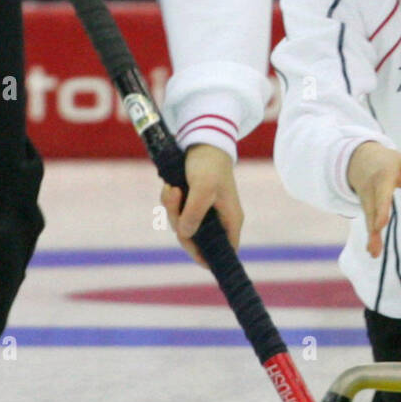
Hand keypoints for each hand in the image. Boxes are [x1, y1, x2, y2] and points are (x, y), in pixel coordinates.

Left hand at [161, 143, 243, 266]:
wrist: (202, 143)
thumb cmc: (209, 165)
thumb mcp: (203, 187)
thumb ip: (195, 213)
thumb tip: (184, 234)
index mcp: (230, 220)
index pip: (226, 250)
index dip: (211, 258)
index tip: (196, 255)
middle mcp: (218, 221)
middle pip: (195, 240)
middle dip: (180, 223)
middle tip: (175, 197)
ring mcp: (203, 213)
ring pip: (182, 226)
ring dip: (172, 208)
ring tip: (172, 187)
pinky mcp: (191, 205)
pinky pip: (176, 213)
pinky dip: (170, 202)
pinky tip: (170, 186)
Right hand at [346, 141, 400, 257]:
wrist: (360, 159)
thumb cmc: (388, 162)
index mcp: (383, 177)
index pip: (382, 194)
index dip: (381, 209)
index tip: (381, 224)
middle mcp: (371, 190)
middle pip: (372, 211)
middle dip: (374, 228)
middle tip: (375, 247)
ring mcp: (366, 199)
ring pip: (369, 219)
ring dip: (372, 237)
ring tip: (374, 253)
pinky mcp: (366, 207)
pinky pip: (368, 222)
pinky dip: (370, 236)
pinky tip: (373, 250)